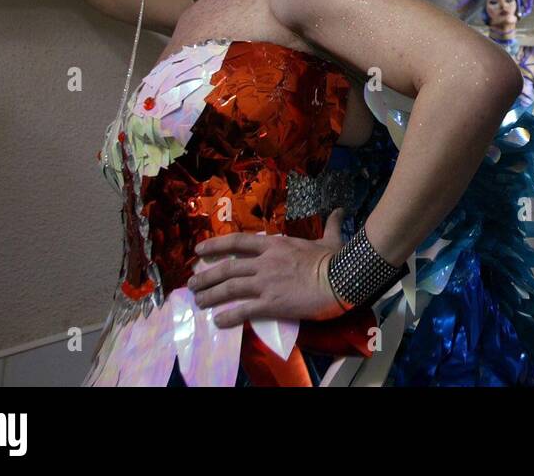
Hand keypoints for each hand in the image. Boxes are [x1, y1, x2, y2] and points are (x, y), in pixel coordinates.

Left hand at [189, 208, 349, 327]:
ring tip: (198, 301)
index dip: (215, 246)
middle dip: (206, 276)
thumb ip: (331, 225)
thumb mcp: (330, 239)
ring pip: (229, 288)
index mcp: (275, 244)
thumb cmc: (335, 259)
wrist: (341, 279)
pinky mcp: (271, 304)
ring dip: (210, 295)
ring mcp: (266, 283)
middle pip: (227, 268)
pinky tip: (218, 321)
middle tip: (192, 283)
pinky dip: (228, 316)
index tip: (199, 251)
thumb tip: (340, 211)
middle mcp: (265, 262)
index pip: (237, 242)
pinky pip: (243, 311)